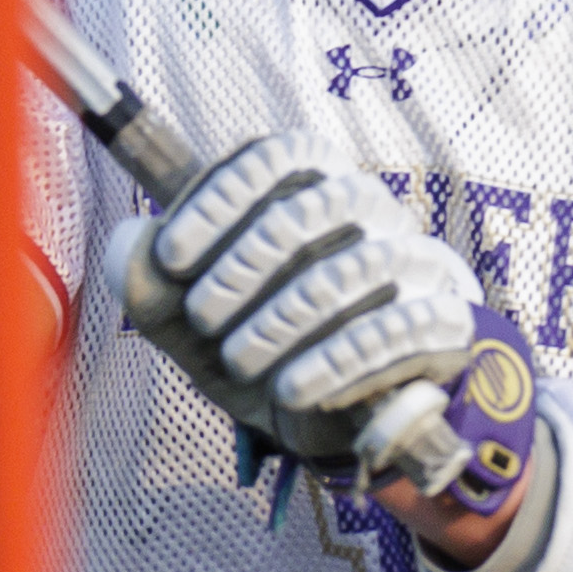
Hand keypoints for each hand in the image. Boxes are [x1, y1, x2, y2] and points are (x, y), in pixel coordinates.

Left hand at [106, 130, 481, 467]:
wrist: (339, 415)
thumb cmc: (259, 341)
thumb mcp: (193, 320)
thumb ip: (152, 284)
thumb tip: (130, 245)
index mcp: (311, 181)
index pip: (277, 156)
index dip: (220, 198)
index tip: (171, 255)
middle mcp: (370, 206)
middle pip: (312, 209)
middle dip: (244, 266)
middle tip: (201, 318)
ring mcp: (413, 259)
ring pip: (355, 269)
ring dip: (284, 320)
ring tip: (239, 360)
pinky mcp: (442, 320)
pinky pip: (397, 329)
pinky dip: (337, 362)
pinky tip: (293, 389)